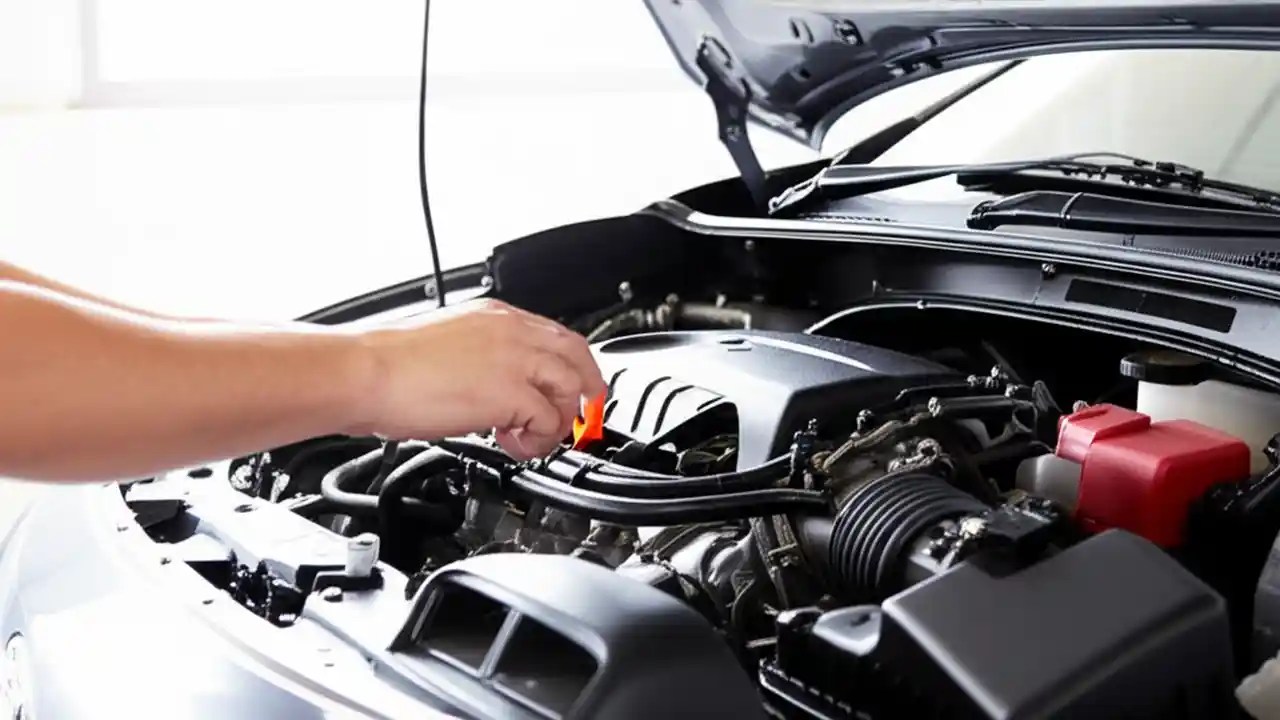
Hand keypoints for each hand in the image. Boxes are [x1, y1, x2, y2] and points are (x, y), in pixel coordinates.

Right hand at [349, 298, 605, 458]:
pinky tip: (512, 444)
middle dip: (587, 389)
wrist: (366, 372)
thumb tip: (488, 384)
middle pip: (577, 355)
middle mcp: (511, 332)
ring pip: (570, 388)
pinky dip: (538, 440)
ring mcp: (514, 360)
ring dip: (557, 421)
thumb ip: (479, 358)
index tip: (568, 388)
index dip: (569, 366)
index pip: (554, 335)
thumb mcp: (446, 345)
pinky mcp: (510, 393)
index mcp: (495, 317)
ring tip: (530, 439)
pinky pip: (549, 421)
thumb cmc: (387, 364)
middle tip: (581, 417)